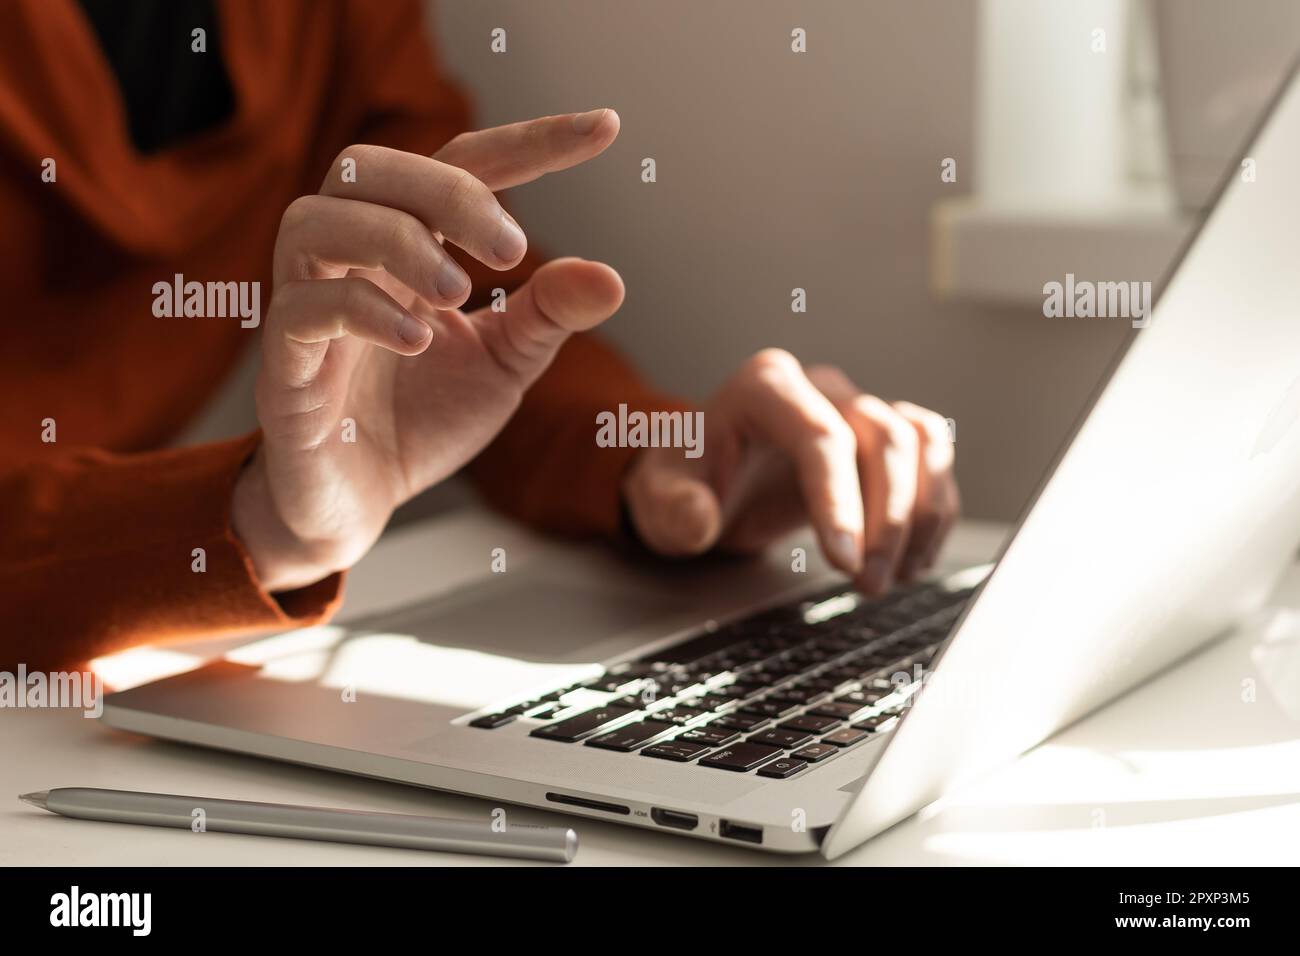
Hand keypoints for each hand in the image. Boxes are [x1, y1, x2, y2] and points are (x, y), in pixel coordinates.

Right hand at [233, 110, 623, 590]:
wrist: (357, 503)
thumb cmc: (420, 420)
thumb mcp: (504, 364)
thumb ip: (548, 316)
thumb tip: (611, 277)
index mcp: (409, 248)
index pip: (461, 165)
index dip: (529, 142)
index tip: (604, 129)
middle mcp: (352, 261)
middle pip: (370, 168)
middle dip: (447, 190)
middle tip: (512, 247)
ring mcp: (307, 308)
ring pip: (316, 221)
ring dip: (397, 242)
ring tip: (459, 292)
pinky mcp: (283, 368)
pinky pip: (299, 310)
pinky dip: (361, 311)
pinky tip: (419, 339)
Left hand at [622, 350, 959, 594]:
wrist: (702, 483)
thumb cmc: (683, 484)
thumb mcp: (658, 499)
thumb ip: (673, 509)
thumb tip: (700, 519)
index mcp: (763, 388)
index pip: (820, 436)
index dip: (840, 501)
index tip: (845, 562)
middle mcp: (817, 388)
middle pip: (883, 436)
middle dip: (887, 518)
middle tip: (869, 583)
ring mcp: (854, 407)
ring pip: (920, 441)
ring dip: (921, 513)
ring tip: (896, 575)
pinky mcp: (879, 437)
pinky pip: (931, 456)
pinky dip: (934, 506)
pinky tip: (913, 557)